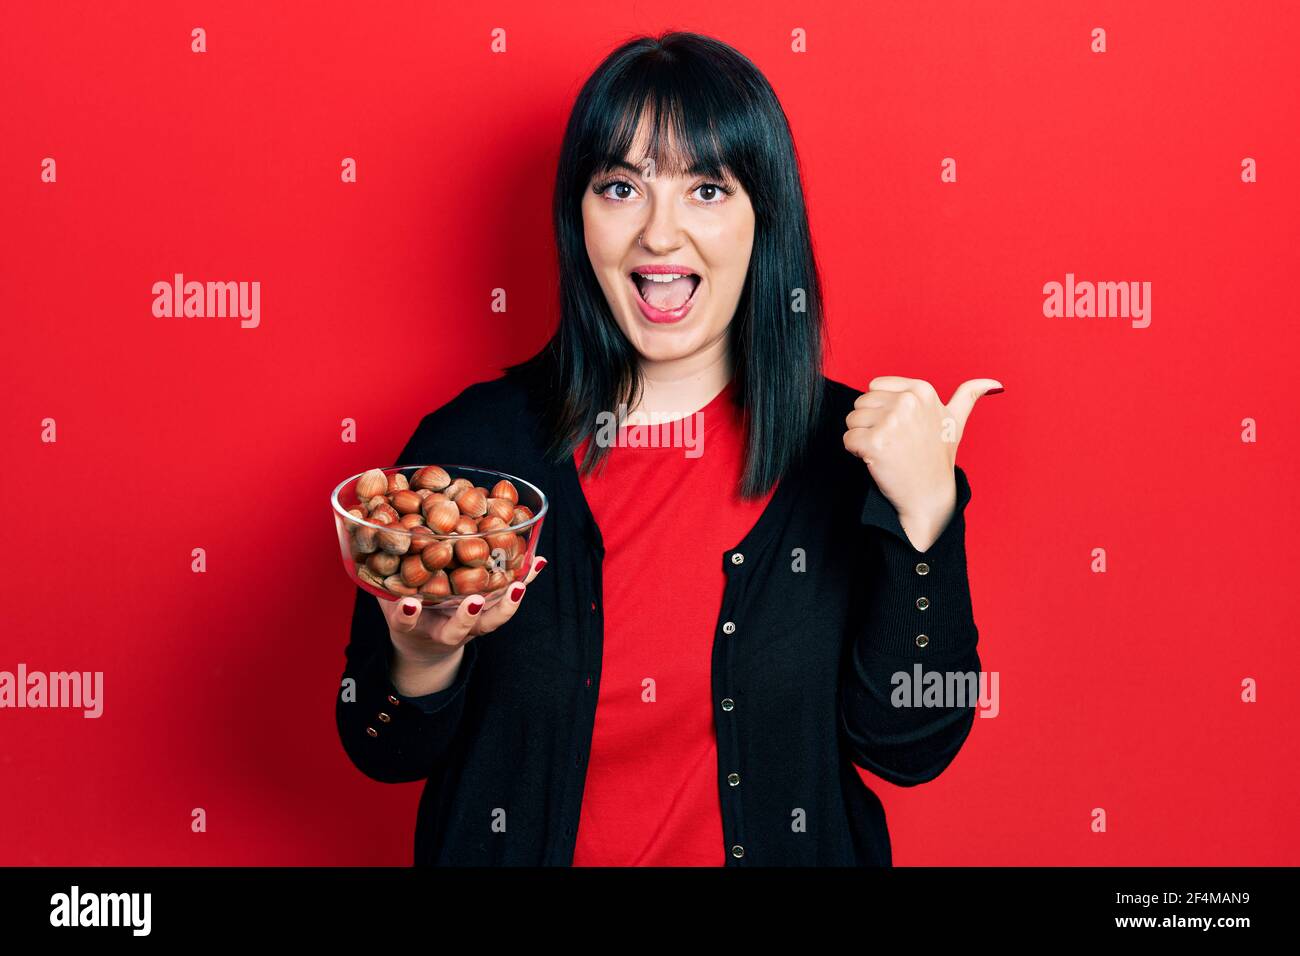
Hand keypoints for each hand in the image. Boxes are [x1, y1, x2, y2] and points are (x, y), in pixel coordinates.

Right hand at [380, 554, 548, 665]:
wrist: (426, 645)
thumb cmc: (407, 611)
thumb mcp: (387, 597)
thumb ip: (380, 571)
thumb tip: (361, 526)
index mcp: (415, 626)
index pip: (407, 623)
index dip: (409, 615)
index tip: (411, 605)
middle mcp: (446, 629)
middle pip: (459, 629)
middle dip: (466, 617)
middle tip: (473, 601)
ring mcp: (471, 624)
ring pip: (492, 620)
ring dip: (506, 603)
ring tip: (518, 584)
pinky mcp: (490, 613)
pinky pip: (508, 600)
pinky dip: (524, 581)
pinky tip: (536, 562)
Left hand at [843, 377, 1001, 546]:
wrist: (929, 496)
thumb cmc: (938, 458)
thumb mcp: (955, 422)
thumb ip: (969, 396)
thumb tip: (996, 384)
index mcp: (922, 390)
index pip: (873, 387)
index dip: (880, 410)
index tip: (901, 428)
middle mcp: (908, 402)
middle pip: (860, 403)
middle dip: (870, 424)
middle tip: (893, 444)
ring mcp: (892, 422)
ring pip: (851, 420)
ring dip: (861, 438)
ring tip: (886, 452)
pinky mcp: (875, 443)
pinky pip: (847, 439)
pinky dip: (855, 453)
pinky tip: (876, 462)